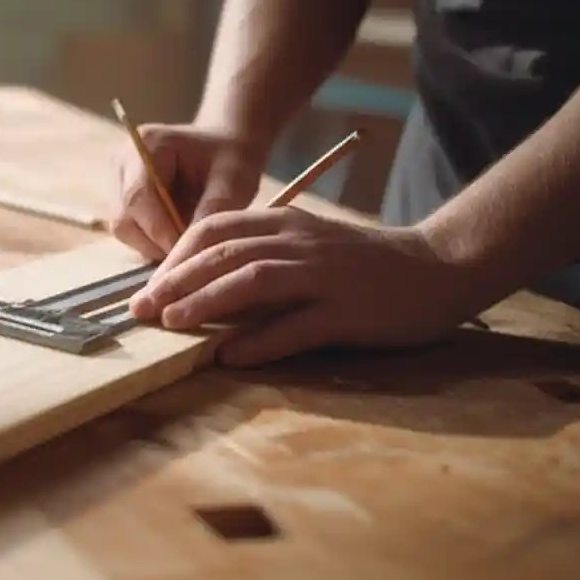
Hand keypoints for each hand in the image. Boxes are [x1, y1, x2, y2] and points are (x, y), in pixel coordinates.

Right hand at [111, 125, 267, 260]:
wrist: (225, 147)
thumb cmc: (231, 158)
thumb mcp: (233, 181)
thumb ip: (212, 210)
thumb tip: (191, 248)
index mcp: (146, 145)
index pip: (138, 198)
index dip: (161, 232)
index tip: (191, 249)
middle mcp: (123, 162)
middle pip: (124, 219)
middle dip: (157, 241)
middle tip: (192, 247)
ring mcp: (118, 182)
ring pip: (125, 230)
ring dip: (155, 243)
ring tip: (187, 236)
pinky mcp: (121, 200)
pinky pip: (130, 233)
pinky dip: (153, 241)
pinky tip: (177, 231)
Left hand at [127, 207, 477, 366]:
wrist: (439, 267)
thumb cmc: (363, 264)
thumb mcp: (307, 247)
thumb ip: (261, 258)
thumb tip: (202, 287)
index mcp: (285, 223)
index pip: (214, 229)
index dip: (175, 257)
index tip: (148, 286)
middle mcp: (299, 243)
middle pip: (224, 254)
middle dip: (176, 281)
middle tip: (140, 309)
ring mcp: (324, 276)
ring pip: (253, 281)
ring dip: (206, 303)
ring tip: (172, 324)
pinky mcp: (348, 312)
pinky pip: (297, 326)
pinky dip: (260, 340)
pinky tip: (230, 355)